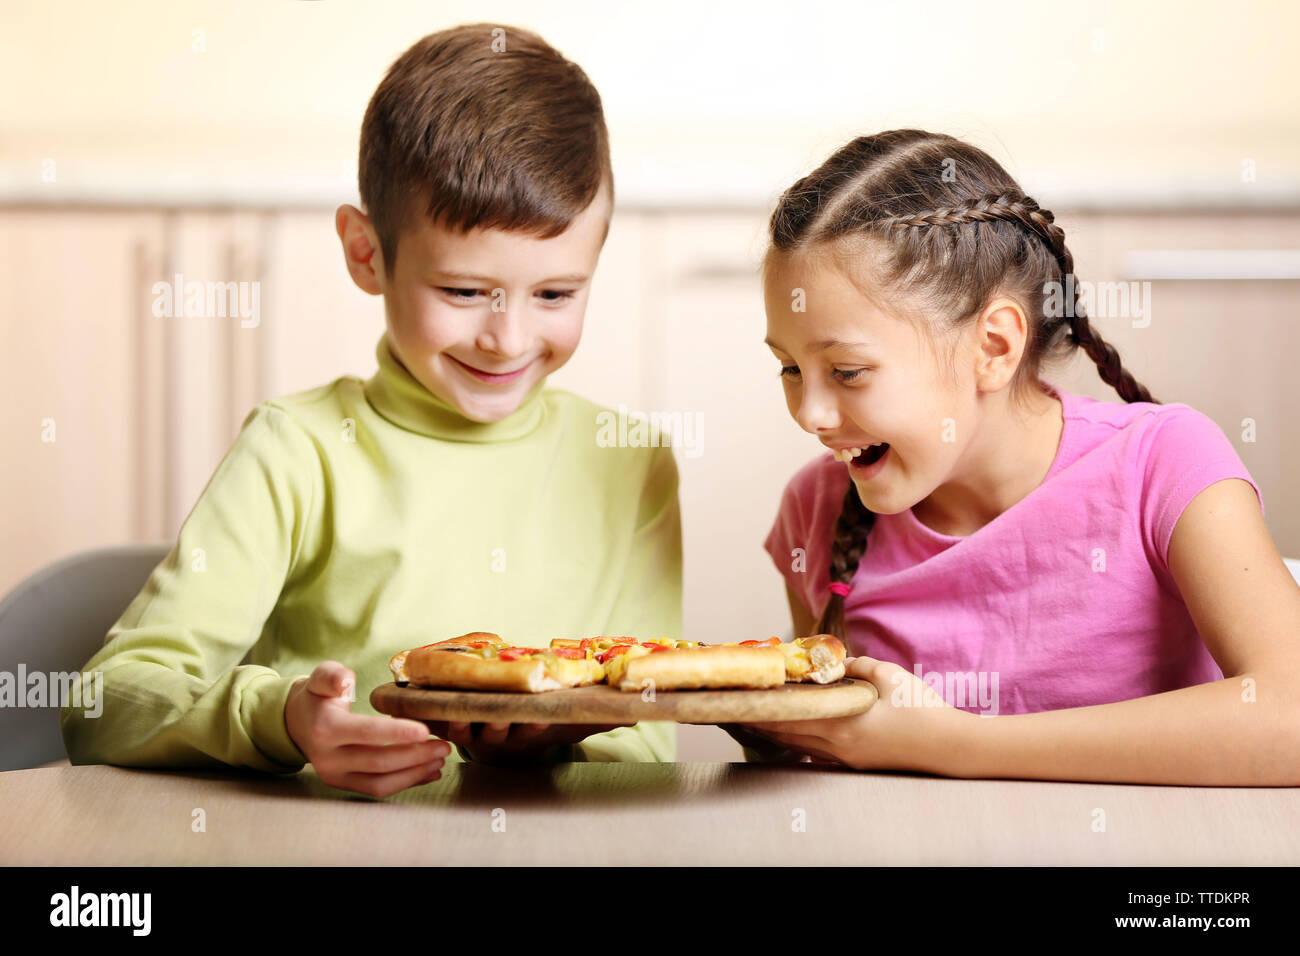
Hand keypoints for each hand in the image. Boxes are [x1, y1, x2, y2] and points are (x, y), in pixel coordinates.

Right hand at [285, 661, 449, 796]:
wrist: (296, 723)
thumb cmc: (317, 696)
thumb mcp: (320, 677)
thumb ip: (333, 675)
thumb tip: (346, 681)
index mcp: (325, 728)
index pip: (367, 733)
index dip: (397, 733)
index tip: (426, 731)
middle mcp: (328, 757)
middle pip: (378, 762)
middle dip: (415, 756)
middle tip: (444, 746)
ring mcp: (335, 775)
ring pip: (380, 782)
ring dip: (414, 773)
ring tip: (440, 760)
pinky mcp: (343, 785)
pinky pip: (377, 789)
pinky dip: (405, 783)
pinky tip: (428, 772)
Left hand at [421, 720, 634, 765]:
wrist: (505, 727)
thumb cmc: (540, 723)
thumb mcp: (568, 721)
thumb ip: (598, 718)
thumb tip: (635, 713)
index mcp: (527, 736)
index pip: (531, 732)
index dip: (533, 727)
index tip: (538, 720)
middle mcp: (501, 737)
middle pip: (499, 733)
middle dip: (500, 726)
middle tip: (497, 717)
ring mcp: (476, 732)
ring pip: (468, 731)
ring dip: (463, 724)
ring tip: (459, 715)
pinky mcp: (454, 724)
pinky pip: (442, 723)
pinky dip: (436, 717)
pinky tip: (426, 707)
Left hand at [732, 657, 975, 772]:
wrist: (947, 746)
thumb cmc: (920, 709)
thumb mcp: (889, 676)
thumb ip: (858, 666)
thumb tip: (837, 661)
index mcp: (842, 723)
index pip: (790, 717)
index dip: (762, 710)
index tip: (740, 701)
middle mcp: (838, 744)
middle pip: (787, 735)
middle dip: (759, 725)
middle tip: (735, 713)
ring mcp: (846, 757)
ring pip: (799, 746)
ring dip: (776, 735)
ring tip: (754, 724)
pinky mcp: (856, 762)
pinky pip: (817, 753)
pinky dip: (798, 743)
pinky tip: (791, 738)